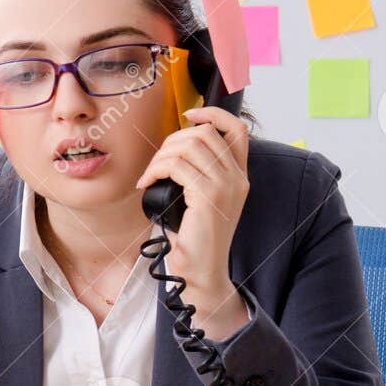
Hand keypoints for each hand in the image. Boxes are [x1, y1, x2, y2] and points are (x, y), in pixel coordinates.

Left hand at [135, 105, 250, 338]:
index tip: (188, 116)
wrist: (201, 272)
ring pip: (189, 146)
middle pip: (205, 133)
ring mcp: (227, 186)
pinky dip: (156, 169)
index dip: (212, 114)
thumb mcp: (199, 201)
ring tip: (149, 176)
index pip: (237, 129)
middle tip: (155, 164)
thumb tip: (173, 150)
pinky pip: (178, 166)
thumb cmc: (194, 239)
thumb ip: (196, 175)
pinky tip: (147, 183)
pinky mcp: (210, 196)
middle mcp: (238, 178)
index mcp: (239, 176)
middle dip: (172, 141)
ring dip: (160, 157)